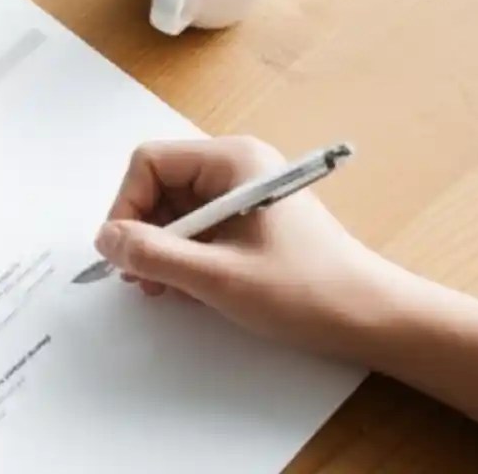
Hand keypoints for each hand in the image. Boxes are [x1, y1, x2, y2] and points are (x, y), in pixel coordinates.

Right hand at [94, 136, 413, 359]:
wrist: (371, 317)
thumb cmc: (306, 290)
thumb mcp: (218, 276)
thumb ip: (154, 255)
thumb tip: (106, 240)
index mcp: (233, 160)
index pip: (150, 162)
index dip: (127, 205)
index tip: (124, 252)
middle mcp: (236, 167)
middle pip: (160, 186)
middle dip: (144, 233)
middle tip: (143, 279)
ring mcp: (243, 194)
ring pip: (175, 211)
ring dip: (162, 250)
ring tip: (167, 289)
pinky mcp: (249, 221)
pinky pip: (198, 229)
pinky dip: (185, 258)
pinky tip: (192, 289)